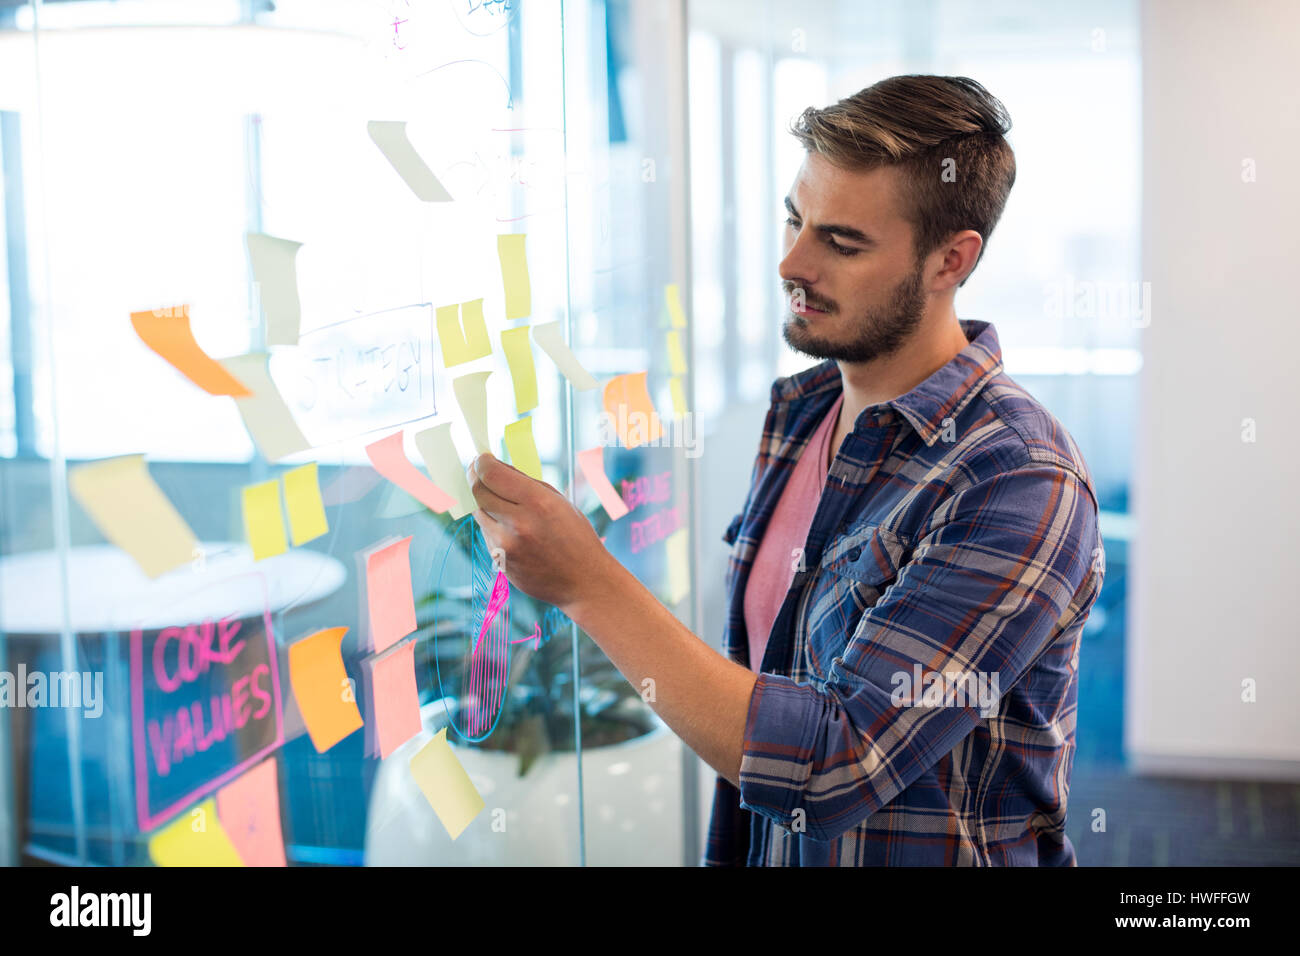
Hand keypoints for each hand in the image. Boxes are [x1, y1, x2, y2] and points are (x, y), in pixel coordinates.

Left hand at [465, 452, 614, 611]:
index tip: (481, 459)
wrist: (584, 581)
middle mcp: (518, 523)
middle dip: (476, 478)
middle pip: (479, 491)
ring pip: (480, 513)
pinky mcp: (500, 561)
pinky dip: (494, 526)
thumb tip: (497, 467)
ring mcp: (506, 545)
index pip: (491, 474)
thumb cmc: (576, 538)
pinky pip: (487, 534)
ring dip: (486, 503)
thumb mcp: (559, 502)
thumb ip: (526, 484)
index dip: (481, 463)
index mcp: (538, 502)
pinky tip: (513, 531)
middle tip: (477, 472)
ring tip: (504, 504)